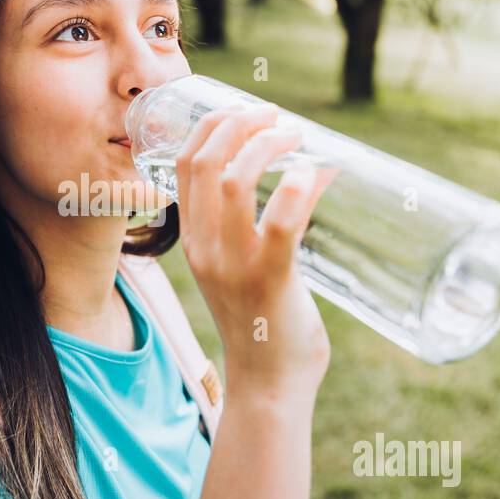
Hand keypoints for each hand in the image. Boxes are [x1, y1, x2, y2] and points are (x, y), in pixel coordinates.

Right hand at [175, 104, 337, 400]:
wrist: (268, 387)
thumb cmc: (266, 325)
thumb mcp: (240, 269)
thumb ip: (257, 230)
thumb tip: (306, 176)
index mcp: (194, 241)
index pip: (186, 165)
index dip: (213, 125)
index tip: (247, 111)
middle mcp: (205, 248)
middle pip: (205, 161)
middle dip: (240, 123)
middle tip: (275, 117)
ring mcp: (235, 264)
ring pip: (236, 181)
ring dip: (267, 145)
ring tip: (295, 136)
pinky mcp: (271, 280)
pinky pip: (280, 224)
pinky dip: (297, 189)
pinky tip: (313, 171)